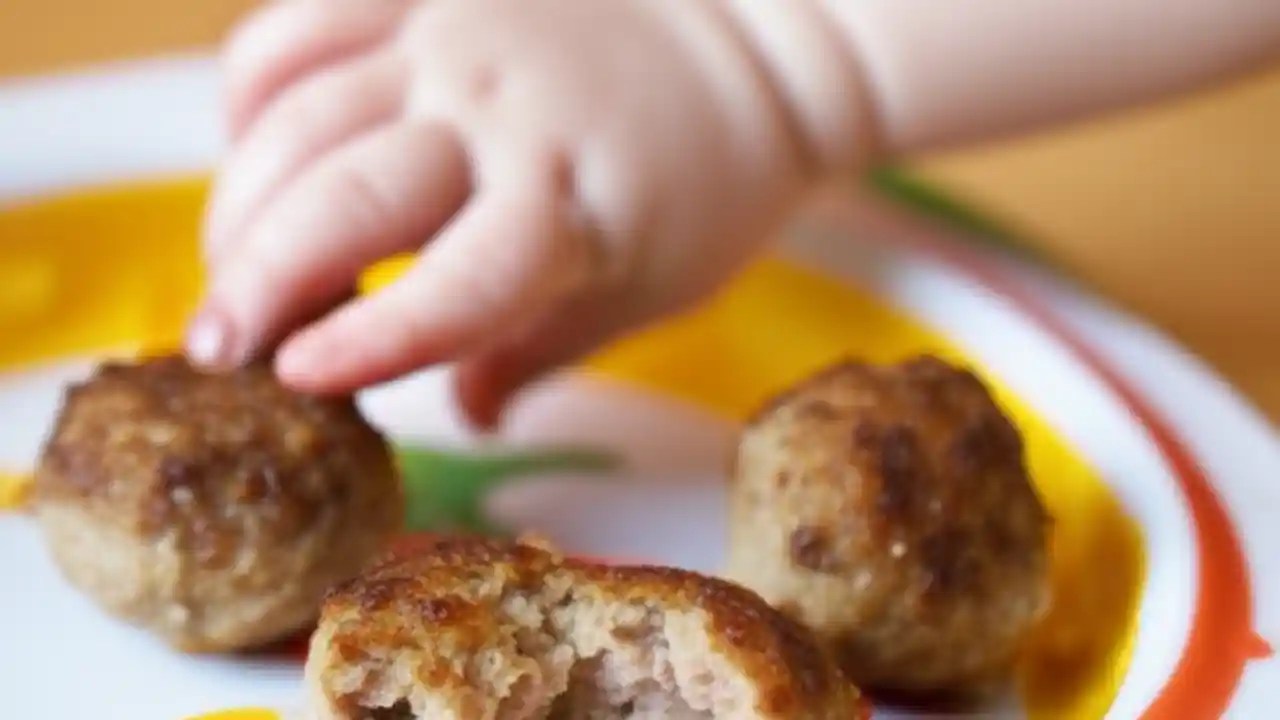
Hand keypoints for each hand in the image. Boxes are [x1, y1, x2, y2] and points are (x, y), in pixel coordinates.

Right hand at [192, 0, 841, 426]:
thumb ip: (541, 349)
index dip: (368, 341)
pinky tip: (249, 149)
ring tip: (224, 268)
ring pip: (300, 115)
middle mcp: (501, 117)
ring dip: (238, 201)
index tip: (296, 381)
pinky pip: (299, 29)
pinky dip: (251, 93)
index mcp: (570, 207)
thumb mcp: (645, 291)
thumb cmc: (704, 186)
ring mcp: (454, 40)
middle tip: (212, 351)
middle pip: (348, 199)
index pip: (454, 287)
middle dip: (258, 281)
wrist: (751, 44)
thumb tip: (465, 415)